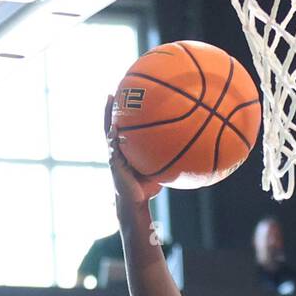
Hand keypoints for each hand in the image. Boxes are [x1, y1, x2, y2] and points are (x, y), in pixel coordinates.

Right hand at [105, 95, 161, 210]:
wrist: (135, 203)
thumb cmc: (147, 189)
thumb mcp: (159, 170)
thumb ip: (166, 159)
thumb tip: (187, 149)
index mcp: (127, 150)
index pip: (124, 128)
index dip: (123, 115)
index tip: (125, 98)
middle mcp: (118, 150)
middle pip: (112, 125)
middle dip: (110, 110)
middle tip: (112, 93)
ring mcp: (114, 156)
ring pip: (108, 132)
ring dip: (107, 116)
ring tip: (109, 101)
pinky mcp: (114, 164)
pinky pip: (113, 147)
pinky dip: (113, 136)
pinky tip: (114, 128)